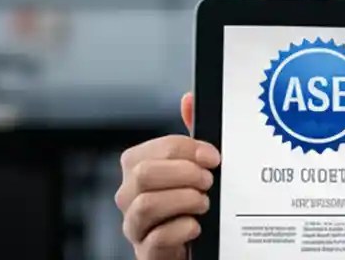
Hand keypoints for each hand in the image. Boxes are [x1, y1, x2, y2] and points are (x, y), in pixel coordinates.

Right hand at [115, 92, 220, 259]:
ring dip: (184, 200)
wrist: (202, 245)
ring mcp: (135, 226)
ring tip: (205, 203)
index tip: (213, 157)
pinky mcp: (146, 254)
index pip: (155, 150)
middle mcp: (130, 197)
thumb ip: (190, 138)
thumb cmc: (193, 204)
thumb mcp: (194, 169)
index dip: (186, 150)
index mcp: (140, 170)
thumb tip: (189, 99)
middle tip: (209, 181)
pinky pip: (156, 240)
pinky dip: (181, 230)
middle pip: (144, 174)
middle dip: (185, 173)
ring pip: (145, 205)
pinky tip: (196, 226)